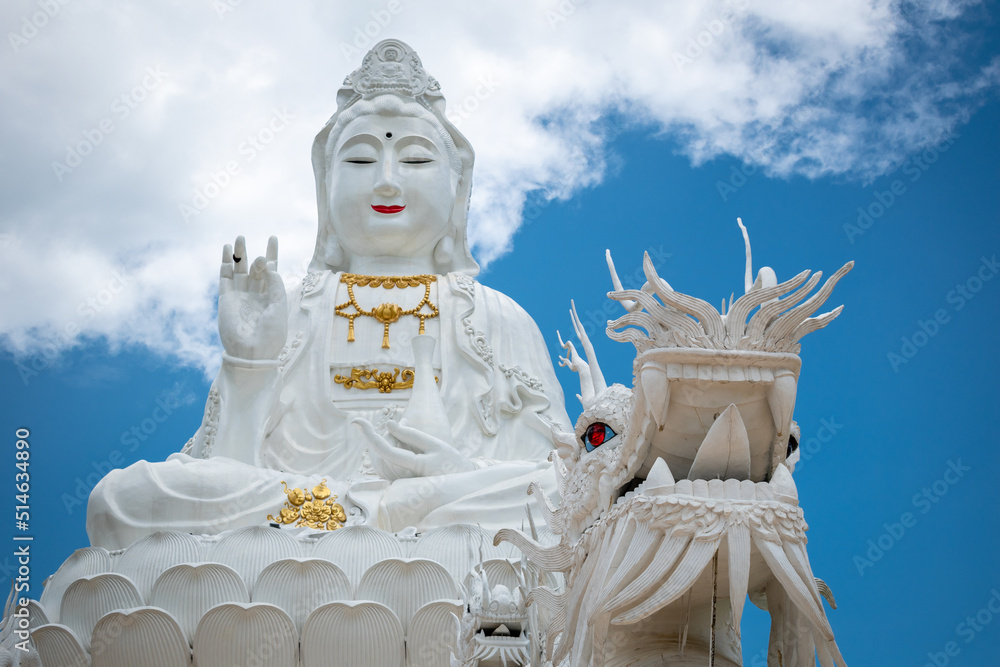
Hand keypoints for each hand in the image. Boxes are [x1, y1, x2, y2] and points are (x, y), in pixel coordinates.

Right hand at [218, 235, 287, 359]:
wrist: (253, 351)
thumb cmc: (271, 332)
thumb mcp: (280, 305)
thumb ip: (276, 283)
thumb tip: (269, 264)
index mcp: (271, 296)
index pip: (271, 270)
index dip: (271, 254)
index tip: (272, 237)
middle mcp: (255, 294)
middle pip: (254, 268)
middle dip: (255, 256)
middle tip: (254, 249)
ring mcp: (240, 295)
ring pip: (239, 269)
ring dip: (238, 254)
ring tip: (238, 238)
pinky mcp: (226, 299)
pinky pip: (225, 278)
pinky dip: (225, 264)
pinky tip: (226, 251)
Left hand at [353, 417, 475, 480]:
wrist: (460, 487)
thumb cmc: (450, 463)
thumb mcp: (435, 445)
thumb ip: (410, 435)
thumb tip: (389, 424)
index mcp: (416, 467)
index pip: (386, 450)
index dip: (370, 436)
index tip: (356, 421)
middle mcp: (404, 479)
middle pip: (384, 449)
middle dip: (389, 433)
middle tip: (404, 422)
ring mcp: (400, 482)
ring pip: (383, 455)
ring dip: (390, 439)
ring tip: (406, 430)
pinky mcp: (398, 483)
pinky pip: (386, 461)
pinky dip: (391, 447)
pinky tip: (403, 442)